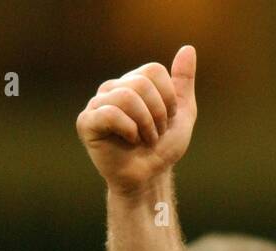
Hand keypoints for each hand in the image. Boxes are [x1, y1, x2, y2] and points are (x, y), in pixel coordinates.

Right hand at [76, 44, 197, 194]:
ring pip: (128, 97)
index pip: (154, 71)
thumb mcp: (182, 113)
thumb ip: (183, 82)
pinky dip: (129, 130)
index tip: (166, 120)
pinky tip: (129, 141)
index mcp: (132, 82)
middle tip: (155, 134)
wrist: (149, 178)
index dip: (168, 99)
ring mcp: (97, 104)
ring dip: (146, 125)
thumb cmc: (162, 148)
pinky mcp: (87, 122)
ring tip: (144, 140)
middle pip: (142, 84)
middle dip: (158, 115)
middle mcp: (112, 88)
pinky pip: (110, 113)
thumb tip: (188, 48)